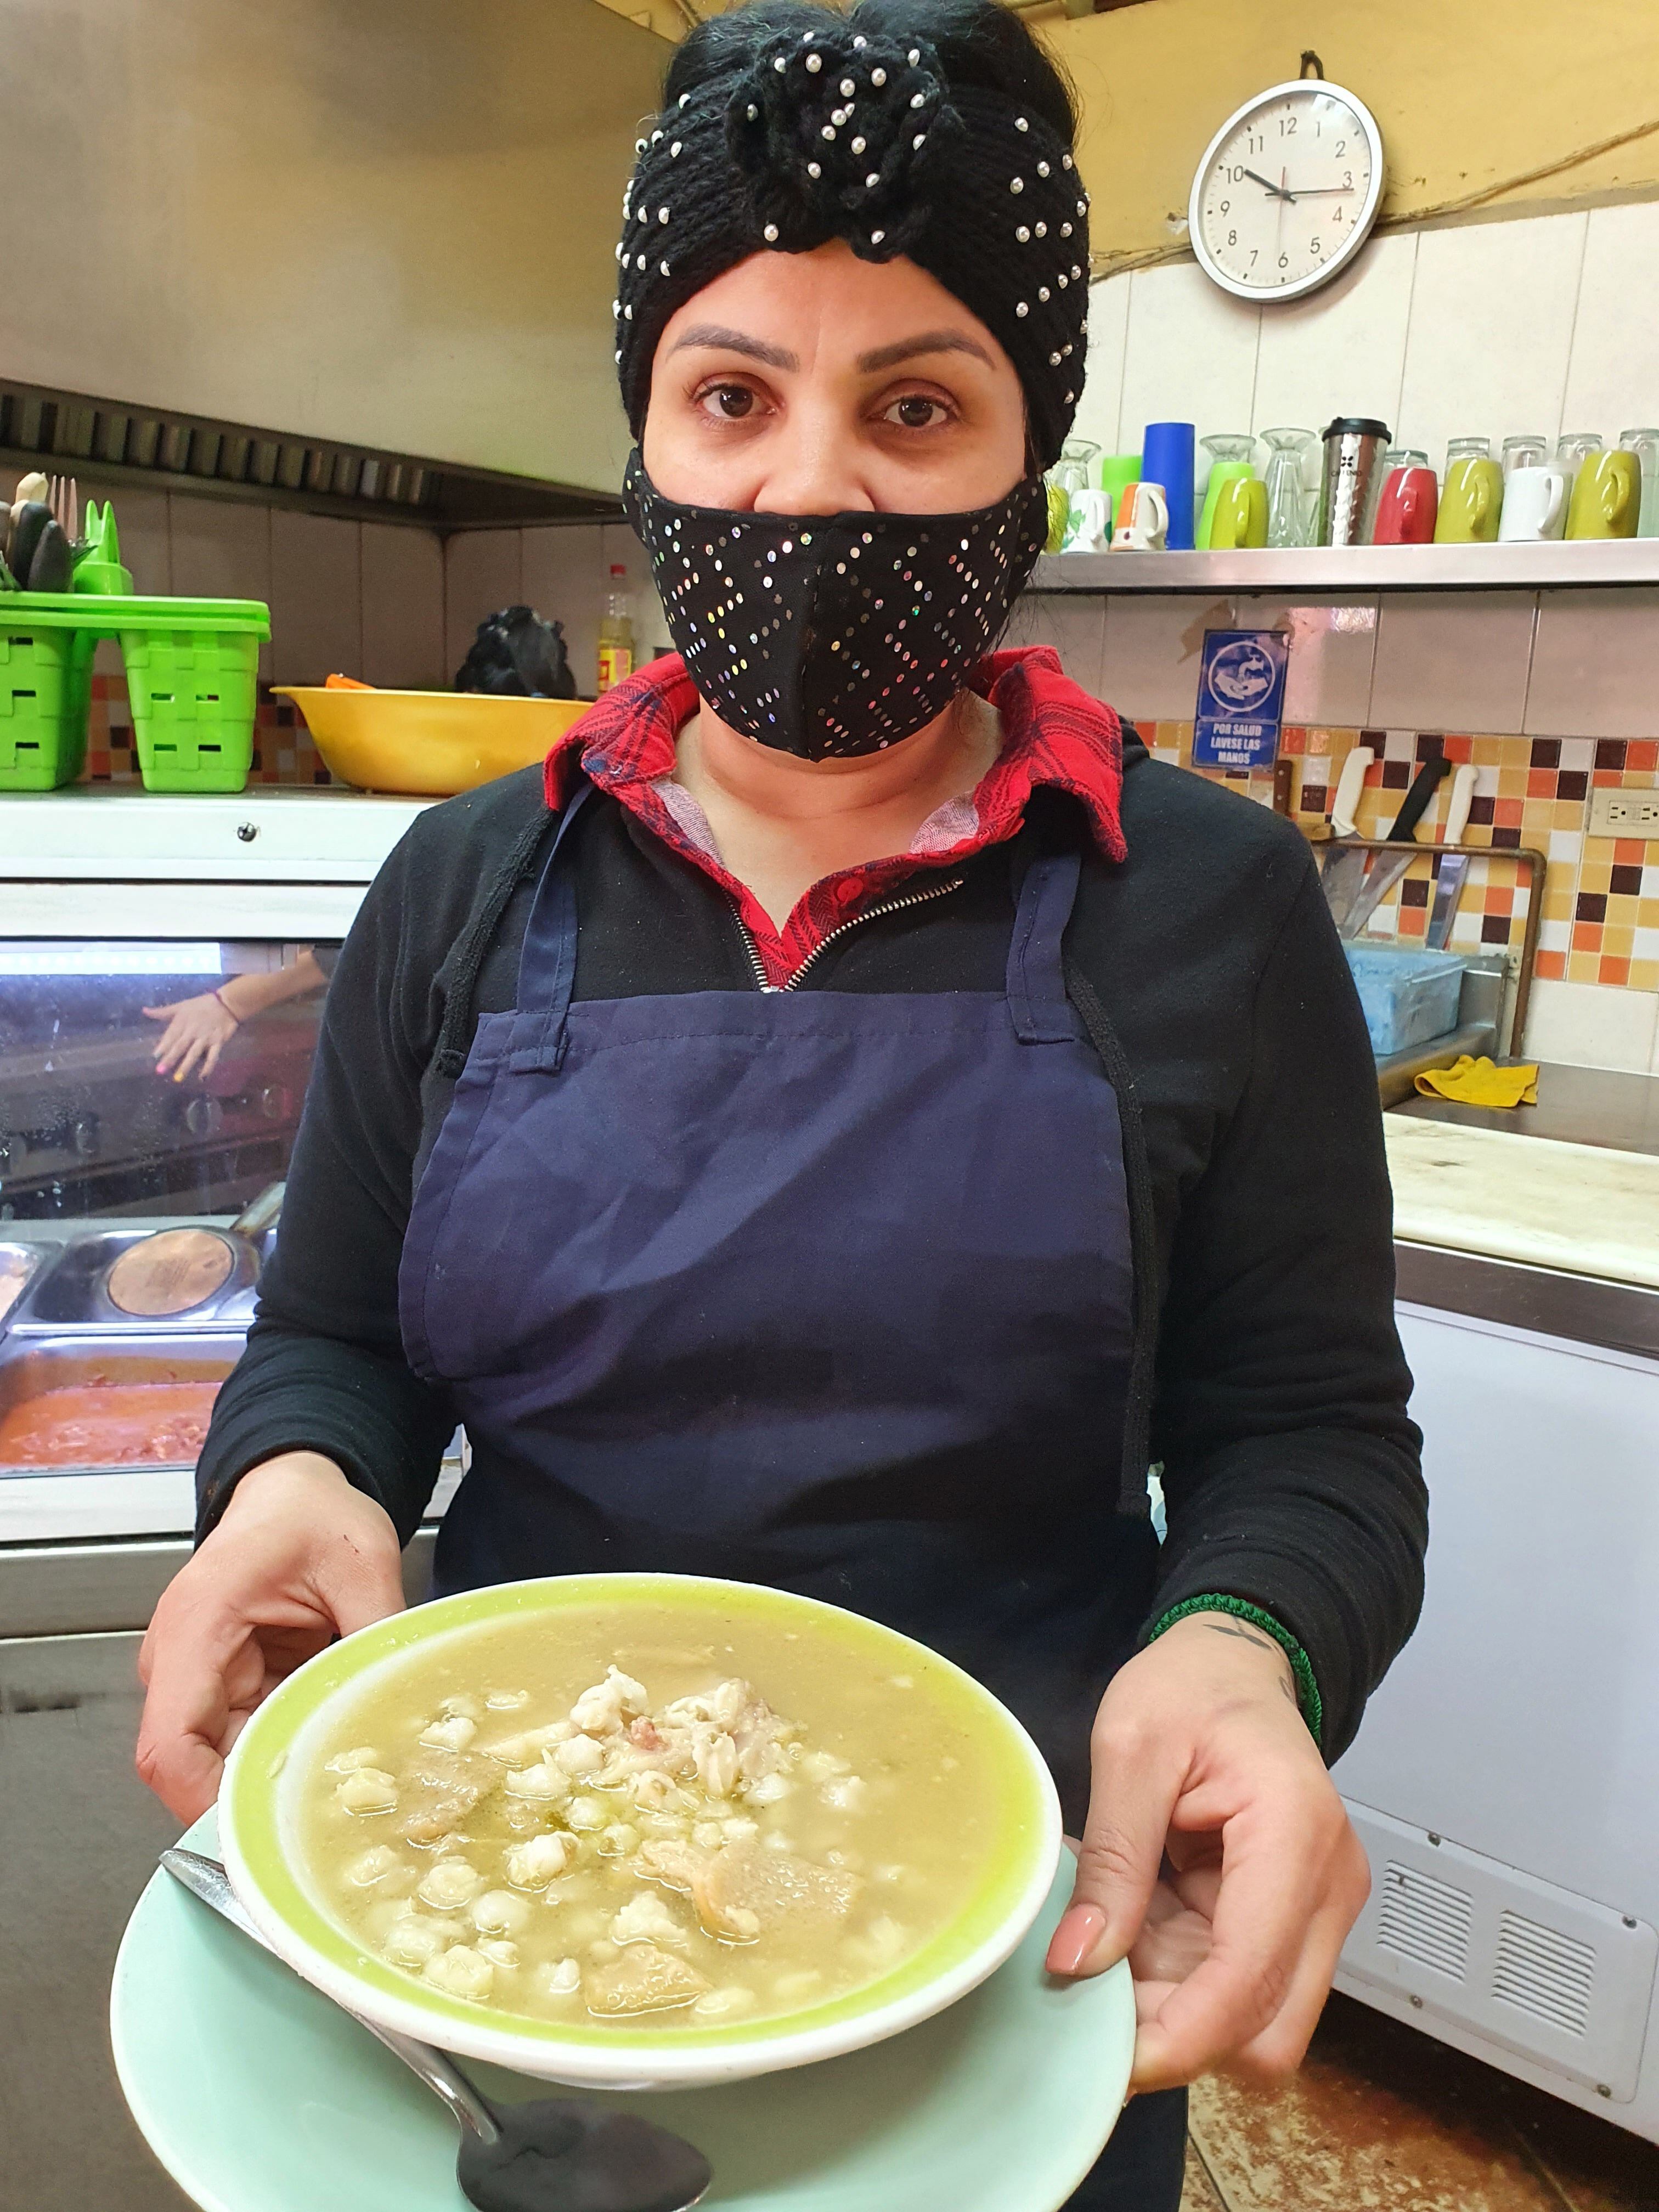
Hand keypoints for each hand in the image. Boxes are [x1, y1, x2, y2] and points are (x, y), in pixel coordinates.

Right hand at [136, 1454, 405, 1821]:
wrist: (295, 1489)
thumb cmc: (312, 1513)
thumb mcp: (360, 1563)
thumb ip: (374, 1636)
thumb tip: (399, 1707)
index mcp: (197, 1627)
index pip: (169, 1749)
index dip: (206, 1803)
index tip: (266, 1829)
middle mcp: (182, 1663)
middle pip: (194, 1770)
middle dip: (257, 1799)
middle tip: (333, 1814)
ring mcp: (201, 1680)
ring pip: (224, 1764)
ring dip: (276, 1777)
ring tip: (346, 1781)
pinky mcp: (225, 1689)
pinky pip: (247, 1742)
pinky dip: (286, 1754)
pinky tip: (335, 1752)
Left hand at [143, 991, 239, 1081]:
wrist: (226, 1004)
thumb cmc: (201, 1005)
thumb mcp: (180, 1006)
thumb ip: (162, 1012)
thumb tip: (144, 1011)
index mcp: (182, 1022)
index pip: (170, 1036)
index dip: (163, 1046)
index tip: (155, 1056)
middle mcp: (192, 1031)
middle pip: (180, 1046)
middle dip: (170, 1058)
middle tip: (160, 1071)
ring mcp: (205, 1038)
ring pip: (194, 1053)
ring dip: (186, 1065)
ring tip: (178, 1077)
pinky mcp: (218, 1042)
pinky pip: (213, 1056)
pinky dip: (208, 1067)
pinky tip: (202, 1077)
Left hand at [1046, 1611, 1369, 2089]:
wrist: (1235, 1664)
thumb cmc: (1192, 1687)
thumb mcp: (1131, 1749)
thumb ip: (1114, 1859)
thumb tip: (1077, 1962)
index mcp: (1295, 1833)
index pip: (1249, 1979)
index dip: (1179, 2036)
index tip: (1104, 2059)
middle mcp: (1327, 1888)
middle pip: (1267, 2029)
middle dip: (1180, 2038)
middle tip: (1092, 2004)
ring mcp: (1317, 1911)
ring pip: (1252, 2020)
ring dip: (1174, 2008)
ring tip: (1105, 1945)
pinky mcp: (1292, 1921)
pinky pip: (1237, 1985)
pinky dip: (1179, 1979)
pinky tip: (1132, 1929)